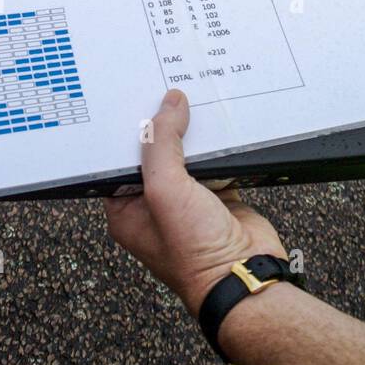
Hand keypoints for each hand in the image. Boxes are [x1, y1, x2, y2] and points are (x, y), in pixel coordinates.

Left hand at [105, 90, 287, 315]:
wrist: (245, 275)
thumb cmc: (194, 252)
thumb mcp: (165, 191)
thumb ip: (162, 144)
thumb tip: (170, 103)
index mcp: (127, 209)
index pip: (119, 160)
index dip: (125, 131)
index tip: (132, 98)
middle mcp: (155, 205)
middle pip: (155, 153)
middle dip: (162, 126)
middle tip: (163, 89)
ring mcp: (189, 201)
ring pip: (187, 154)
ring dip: (192, 132)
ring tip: (191, 97)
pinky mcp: (219, 195)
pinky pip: (215, 160)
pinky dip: (219, 145)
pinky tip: (218, 121)